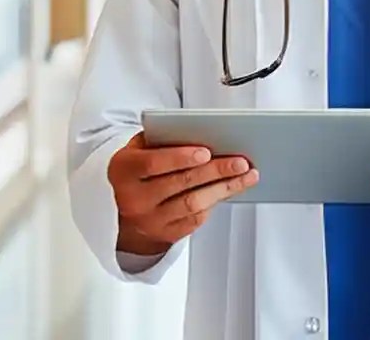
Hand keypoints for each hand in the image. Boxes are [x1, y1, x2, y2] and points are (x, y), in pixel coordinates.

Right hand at [109, 132, 258, 255]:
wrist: (122, 206)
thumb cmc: (140, 167)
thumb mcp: (140, 148)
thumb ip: (162, 140)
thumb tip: (204, 133)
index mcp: (123, 171)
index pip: (153, 164)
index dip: (180, 158)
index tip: (206, 152)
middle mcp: (133, 199)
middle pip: (181, 184)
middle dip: (215, 171)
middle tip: (241, 162)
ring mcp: (149, 220)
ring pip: (193, 204)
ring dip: (224, 188)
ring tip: (247, 175)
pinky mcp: (165, 235)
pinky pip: (195, 219)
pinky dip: (215, 202)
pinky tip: (231, 188)